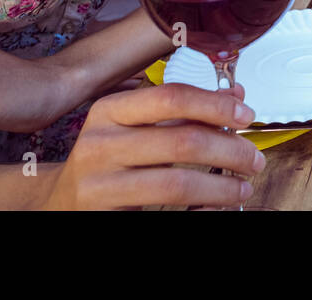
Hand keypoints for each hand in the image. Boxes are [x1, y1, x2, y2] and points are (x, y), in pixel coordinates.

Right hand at [39, 83, 263, 209]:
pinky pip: (164, 213)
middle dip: (230, 150)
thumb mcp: (135, 125)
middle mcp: (100, 144)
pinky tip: (217, 205)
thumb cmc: (107, 159)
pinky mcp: (103, 215)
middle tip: (253, 159)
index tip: (246, 115)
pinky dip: (201, 209)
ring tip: (243, 187)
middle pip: (182, 141)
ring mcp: (98, 184)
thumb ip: (182, 110)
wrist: (58, 202)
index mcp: (110, 110)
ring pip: (177, 182)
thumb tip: (234, 95)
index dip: (215, 105)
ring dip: (222, 186)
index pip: (171, 97)